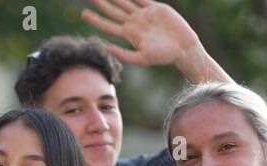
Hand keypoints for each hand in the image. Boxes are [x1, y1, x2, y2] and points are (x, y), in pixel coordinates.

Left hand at [81, 0, 199, 67]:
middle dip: (101, 4)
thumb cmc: (163, 56)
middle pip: (113, 11)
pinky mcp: (155, 8)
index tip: (83, 14)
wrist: (183, 48)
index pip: (108, 26)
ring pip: (125, 2)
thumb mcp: (142, 58)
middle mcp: (134, 24)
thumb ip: (124, 54)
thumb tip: (105, 48)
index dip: (96, 20)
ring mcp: (144, 15)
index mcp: (129, 35)